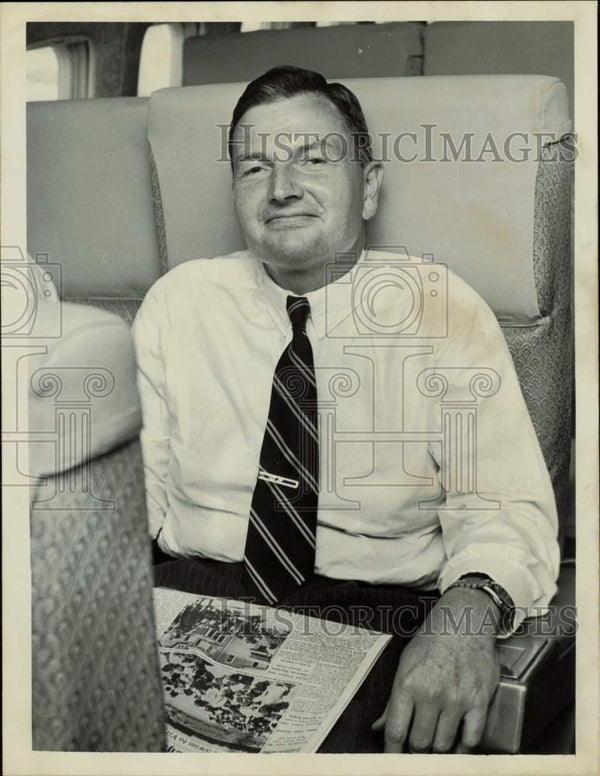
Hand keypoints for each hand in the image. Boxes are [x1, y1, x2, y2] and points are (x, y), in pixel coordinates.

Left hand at [372, 587, 500, 752]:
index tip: (392, 761)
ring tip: (435, 745)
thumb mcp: (406, 663)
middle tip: (416, 752)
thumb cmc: (432, 640)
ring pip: (443, 744)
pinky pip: (471, 739)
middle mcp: (431, 694)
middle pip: (419, 743)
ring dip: (438, 750)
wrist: (465, 621)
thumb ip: (393, 700)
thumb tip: (378, 727)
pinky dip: (464, 748)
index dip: (392, 753)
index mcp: (407, 684)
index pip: (395, 732)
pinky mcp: (479, 702)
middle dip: (415, 752)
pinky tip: (458, 746)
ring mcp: (456, 700)